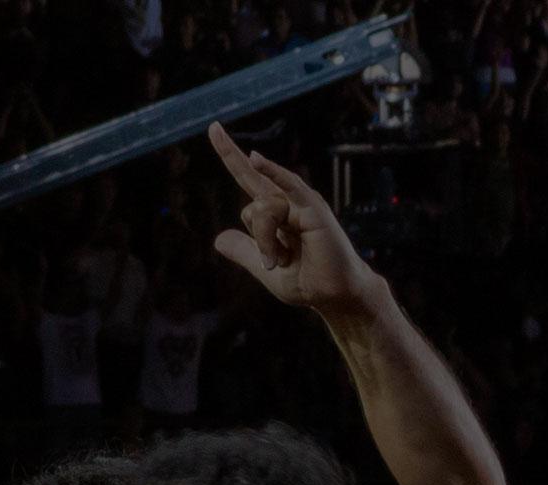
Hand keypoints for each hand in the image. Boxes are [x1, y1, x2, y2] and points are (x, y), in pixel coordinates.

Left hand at [205, 122, 382, 317]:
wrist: (335, 294)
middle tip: (213, 127)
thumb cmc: (308, 281)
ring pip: (260, 209)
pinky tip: (256, 158)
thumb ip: (244, 252)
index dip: (231, 154)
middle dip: (228, 153)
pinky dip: (273, 171)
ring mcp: (299, 202)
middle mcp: (286, 202)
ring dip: (264, 242)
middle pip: (249, 190)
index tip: (214, 128)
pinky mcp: (312, 208)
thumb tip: (219, 238)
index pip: (248, 178)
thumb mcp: (266, 269)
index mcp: (275, 213)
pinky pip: (288, 186)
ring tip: (280, 261)